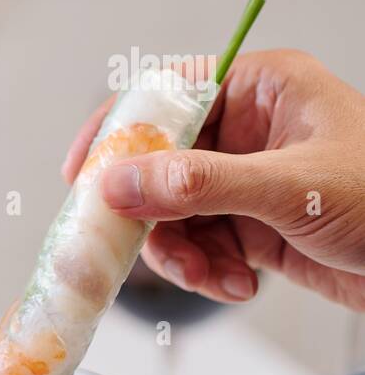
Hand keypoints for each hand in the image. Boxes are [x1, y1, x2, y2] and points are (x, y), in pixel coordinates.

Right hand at [62, 50, 364, 309]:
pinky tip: (240, 285)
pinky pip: (197, 244)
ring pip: (171, 211)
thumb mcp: (291, 189)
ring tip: (213, 277)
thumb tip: (116, 185)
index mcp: (261, 89)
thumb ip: (199, 185)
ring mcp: (247, 179)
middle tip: (137, 246)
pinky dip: (206, 271)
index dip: (119, 129)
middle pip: (158, 162)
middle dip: (151, 213)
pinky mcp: (252, 225)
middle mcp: (248, 129)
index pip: (165, 92)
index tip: (83, 174)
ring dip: (180, 252)